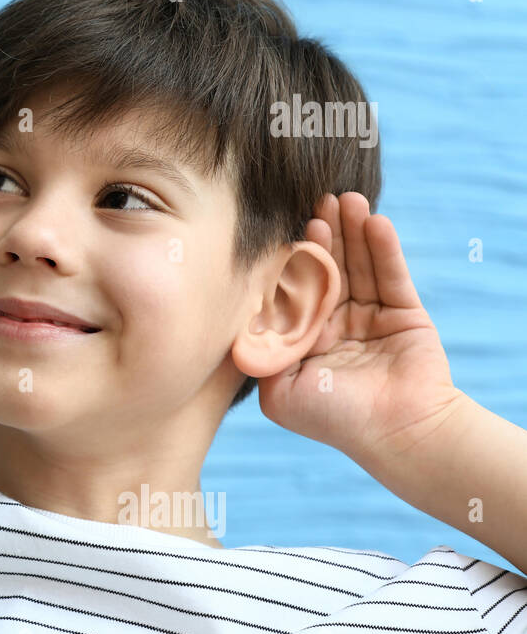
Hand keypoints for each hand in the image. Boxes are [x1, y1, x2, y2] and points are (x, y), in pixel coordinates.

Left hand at [257, 192, 465, 466]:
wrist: (399, 436)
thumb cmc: (334, 419)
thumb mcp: (280, 390)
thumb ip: (258, 355)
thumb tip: (231, 321)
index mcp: (302, 340)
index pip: (292, 290)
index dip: (289, 260)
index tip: (282, 229)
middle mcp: (333, 325)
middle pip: (326, 269)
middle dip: (323, 234)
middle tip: (316, 197)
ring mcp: (369, 317)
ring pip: (358, 265)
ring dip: (353, 231)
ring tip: (346, 197)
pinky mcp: (403, 313)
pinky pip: (391, 275)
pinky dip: (384, 249)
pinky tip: (375, 221)